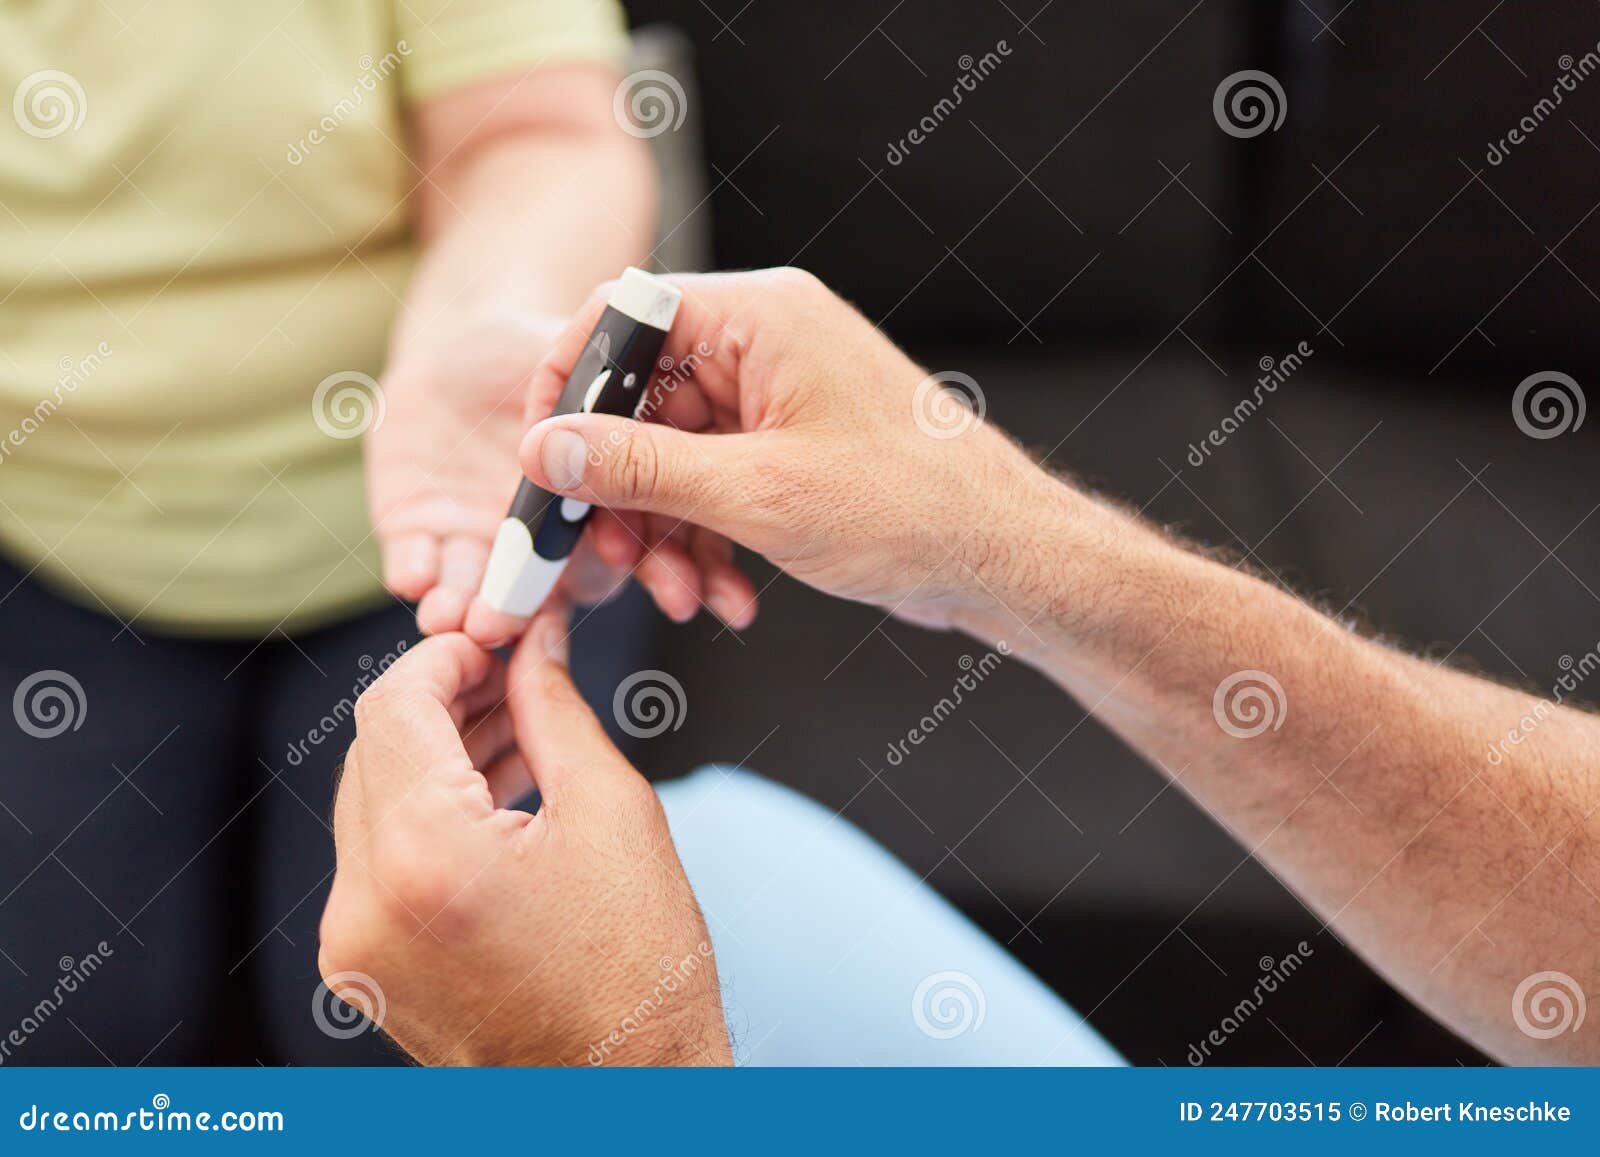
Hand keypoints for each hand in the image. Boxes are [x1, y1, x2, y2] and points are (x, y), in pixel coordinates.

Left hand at [318, 611, 731, 1066]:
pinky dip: (426, 815)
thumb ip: (554, 707)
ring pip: (372, 801)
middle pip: (375, 749)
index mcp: (423, 856)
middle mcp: (365, 903)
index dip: (444, 655)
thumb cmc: (637, 972)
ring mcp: (355, 945)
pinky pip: (377, 860)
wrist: (626, 1090)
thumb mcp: (610, 810)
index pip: (393, 705)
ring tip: (517, 732)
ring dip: (435, 754)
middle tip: (514, 676)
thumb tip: (537, 641)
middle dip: (443, 701)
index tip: (493, 638)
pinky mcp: (365, 969)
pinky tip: (494, 795)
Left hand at [367, 311, 627, 638]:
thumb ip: (602, 382)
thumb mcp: (571, 357)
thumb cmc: (524, 353)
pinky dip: (414, 572)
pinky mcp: (418, 533)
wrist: (448, 355)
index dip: (653, 569)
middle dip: (530, 608)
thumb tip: (643, 393)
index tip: (665, 594)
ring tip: (461, 617)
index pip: (631, 545)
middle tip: (517, 625)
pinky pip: (415, 561)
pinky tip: (414, 578)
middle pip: (548, 586)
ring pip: (478, 587)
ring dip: (469, 606)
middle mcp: (536, 542)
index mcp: (589, 506)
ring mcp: (479, 542)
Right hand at [461, 268, 1056, 645]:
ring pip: (675, 457)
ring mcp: (779, 398)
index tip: (540, 460)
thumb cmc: (908, 509)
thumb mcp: (755, 494)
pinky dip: (709, 541)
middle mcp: (765, 344)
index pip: (622, 319)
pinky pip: (715, 485)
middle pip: (642, 403)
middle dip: (624, 492)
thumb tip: (545, 448)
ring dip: (668, 532)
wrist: (1001, 558)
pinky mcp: (790, 449)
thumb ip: (638, 468)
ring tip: (685, 595)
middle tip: (613, 558)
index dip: (567, 387)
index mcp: (759, 317)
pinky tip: (727, 599)